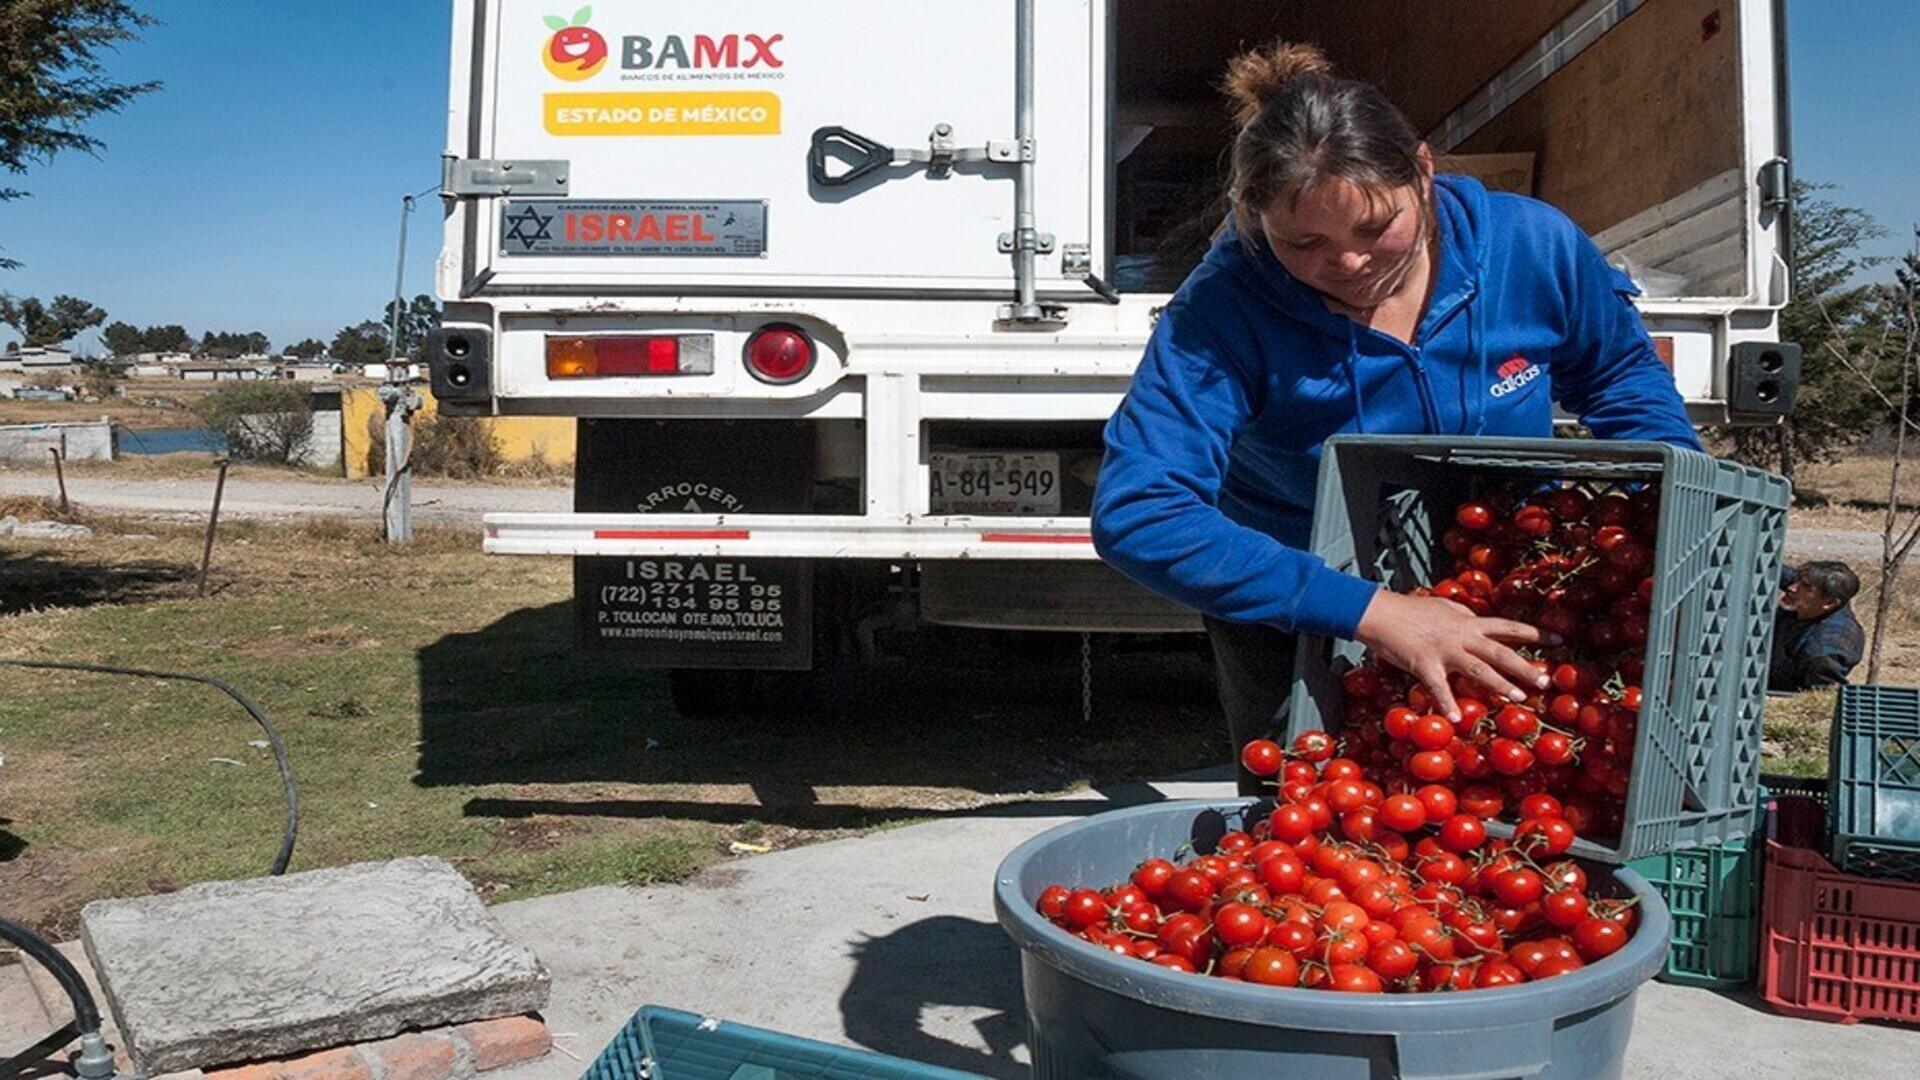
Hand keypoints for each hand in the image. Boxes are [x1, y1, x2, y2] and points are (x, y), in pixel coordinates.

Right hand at [1354, 591, 1551, 721]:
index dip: (1535, 634)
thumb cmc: (1409, 609)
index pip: (1508, 627)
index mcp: (1467, 621)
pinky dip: (1447, 705)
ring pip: (1478, 669)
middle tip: (1547, 682)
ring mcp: (1444, 651)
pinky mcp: (1424, 664)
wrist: (1379, 613)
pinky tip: (1456, 720)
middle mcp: (1461, 635)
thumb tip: (1476, 618)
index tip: (1560, 641)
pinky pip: (1439, 688)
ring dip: (1500, 684)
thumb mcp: (1443, 606)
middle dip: (1525, 667)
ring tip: (1519, 698)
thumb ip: (1463, 615)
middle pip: (1500, 652)